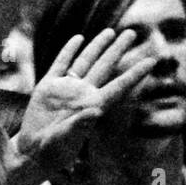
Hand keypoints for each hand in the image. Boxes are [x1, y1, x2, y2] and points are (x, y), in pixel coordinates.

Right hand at [15, 28, 155, 171]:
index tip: (152, 61)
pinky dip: (69, 50)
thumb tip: (96, 111)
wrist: (33, 152)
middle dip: (118, 49)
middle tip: (132, 33)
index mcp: (93, 106)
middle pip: (105, 66)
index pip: (119, 86)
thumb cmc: (53, 151)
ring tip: (111, 32)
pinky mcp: (48, 86)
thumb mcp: (66, 140)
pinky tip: (78, 38)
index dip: (135, 74)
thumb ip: (80, 125)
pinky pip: (61, 64)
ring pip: (86, 61)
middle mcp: (83, 94)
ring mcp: (66, 89)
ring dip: (98, 46)